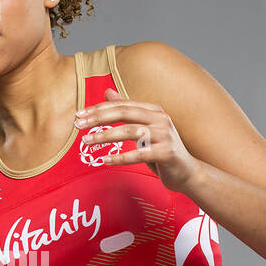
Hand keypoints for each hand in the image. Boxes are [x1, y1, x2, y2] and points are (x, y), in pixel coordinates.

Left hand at [74, 87, 199, 192]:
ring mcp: (165, 135)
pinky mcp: (167, 153)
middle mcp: (160, 118)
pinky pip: (139, 154)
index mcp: (153, 110)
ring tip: (87, 142)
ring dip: (106, 136)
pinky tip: (105, 160)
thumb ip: (127, 112)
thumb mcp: (143, 129)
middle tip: (78, 125)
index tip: (79, 115)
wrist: (187, 172)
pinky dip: (120, 157)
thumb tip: (108, 92)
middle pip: (125, 113)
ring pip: (130, 131)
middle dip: (99, 118)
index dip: (99, 109)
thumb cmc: (161, 151)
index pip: (122, 105)